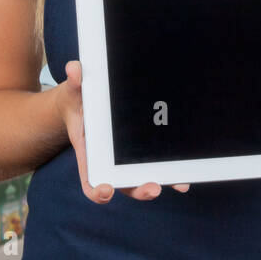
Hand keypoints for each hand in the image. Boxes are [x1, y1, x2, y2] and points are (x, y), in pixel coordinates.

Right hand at [54, 60, 189, 203]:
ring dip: (161, 183)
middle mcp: (109, 159)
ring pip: (143, 179)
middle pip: (124, 184)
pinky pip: (156, 165)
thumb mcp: (75, 89)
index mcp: (89, 151)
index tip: (106, 191)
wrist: (88, 100)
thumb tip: (75, 69)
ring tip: (180, 185)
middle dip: (139, 189)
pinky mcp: (142, 150)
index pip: (91, 178)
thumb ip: (75, 81)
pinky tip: (185, 176)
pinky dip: (170, 172)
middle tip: (153, 188)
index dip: (97, 190)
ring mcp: (126, 158)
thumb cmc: (80, 99)